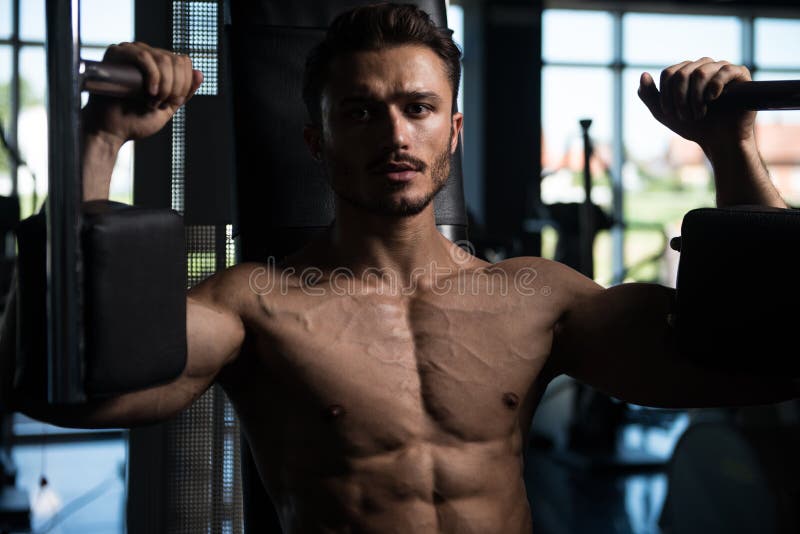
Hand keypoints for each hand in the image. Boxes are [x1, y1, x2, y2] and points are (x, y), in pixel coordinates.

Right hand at [82, 42, 202, 146]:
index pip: (183, 61)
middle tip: (162, 103)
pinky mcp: (116, 54)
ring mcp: (130, 52)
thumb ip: (185, 93)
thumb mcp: (169, 107)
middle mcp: (146, 54)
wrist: (112, 130)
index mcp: (158, 65)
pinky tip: (150, 92)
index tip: (173, 102)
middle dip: (175, 86)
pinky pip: (144, 56)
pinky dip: (153, 76)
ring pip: (163, 58)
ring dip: (164, 85)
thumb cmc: (137, 121)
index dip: (185, 83)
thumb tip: (200, 73)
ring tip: (152, 101)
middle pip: (176, 60)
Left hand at [638, 58, 754, 153]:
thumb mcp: (665, 113)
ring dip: (695, 98)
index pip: (669, 73)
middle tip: (685, 116)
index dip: (666, 95)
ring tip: (699, 113)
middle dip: (679, 99)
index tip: (671, 113)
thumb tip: (643, 74)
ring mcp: (722, 69)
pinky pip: (725, 71)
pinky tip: (713, 99)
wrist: (718, 141)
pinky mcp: (740, 74)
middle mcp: (704, 66)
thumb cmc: (694, 127)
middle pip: (682, 72)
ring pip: (700, 72)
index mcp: (687, 72)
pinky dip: (715, 87)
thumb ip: (650, 96)